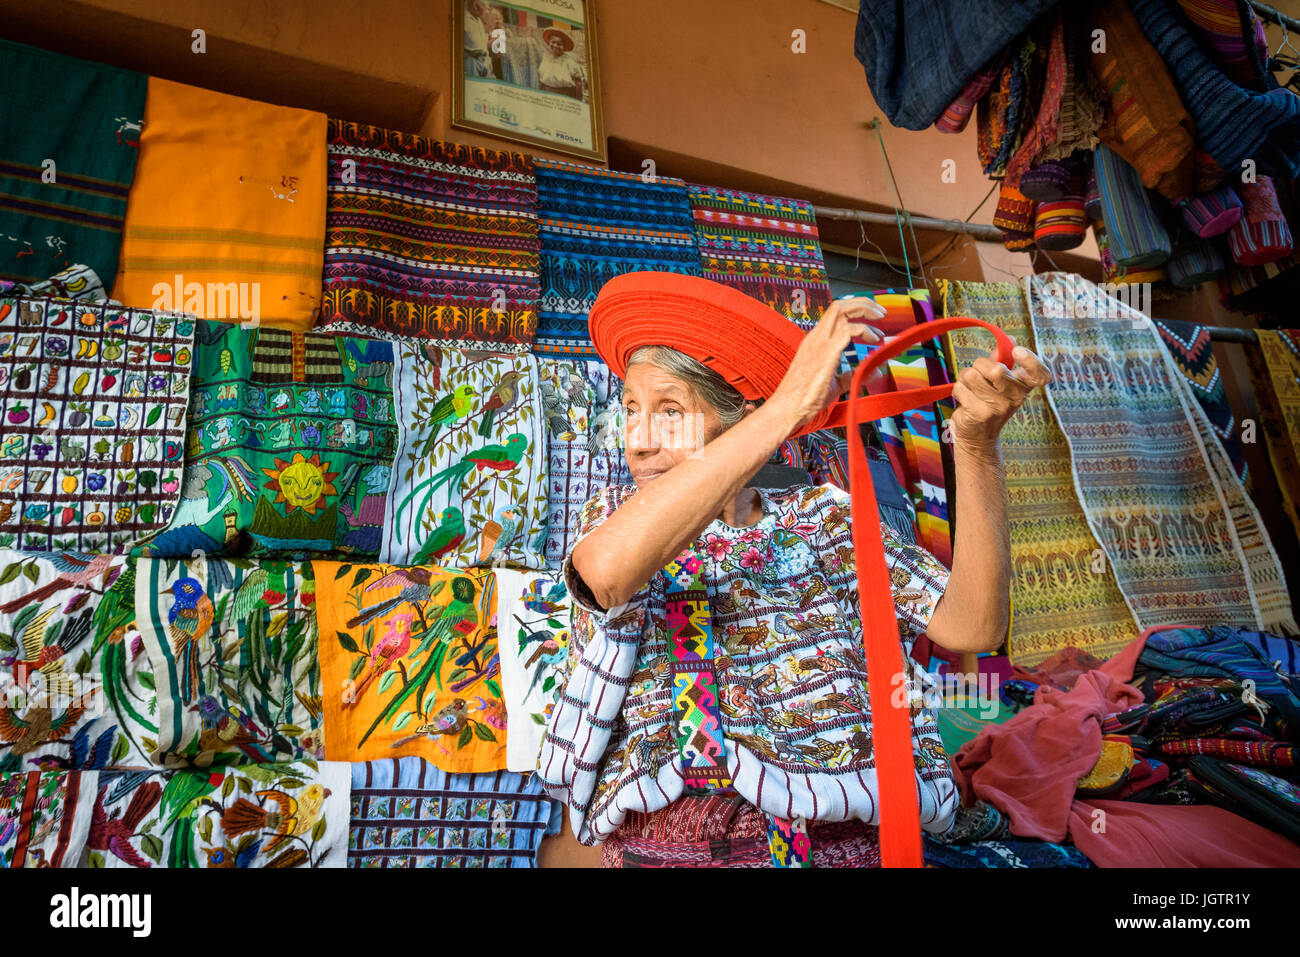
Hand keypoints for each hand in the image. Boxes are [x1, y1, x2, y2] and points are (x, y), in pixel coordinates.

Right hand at [768, 298, 885, 430]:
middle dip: (863, 303)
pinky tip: (875, 341)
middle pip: (839, 305)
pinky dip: (866, 331)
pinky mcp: (827, 351)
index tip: (873, 320)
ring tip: (881, 323)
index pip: (835, 314)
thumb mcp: (834, 384)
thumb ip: (852, 375)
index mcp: (814, 341)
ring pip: (843, 310)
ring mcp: (820, 342)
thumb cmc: (804, 399)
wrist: (788, 407)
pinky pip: (850, 330)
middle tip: (880, 312)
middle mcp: (816, 337)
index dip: (856, 311)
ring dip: (866, 312)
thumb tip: (874, 372)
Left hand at [949, 341, 1050, 454]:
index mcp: (1023, 387)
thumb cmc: (988, 401)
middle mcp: (1015, 398)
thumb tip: (1009, 339)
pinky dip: (959, 390)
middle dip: (980, 365)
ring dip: (966, 378)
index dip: (1030, 360)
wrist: (979, 436)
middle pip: (995, 368)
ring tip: (972, 390)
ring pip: (972, 375)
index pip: (1038, 374)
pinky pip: (960, 388)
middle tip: (980, 376)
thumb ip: (1002, 360)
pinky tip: (966, 401)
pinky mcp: (979, 414)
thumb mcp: (999, 381)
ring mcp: (998, 407)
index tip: (1016, 351)